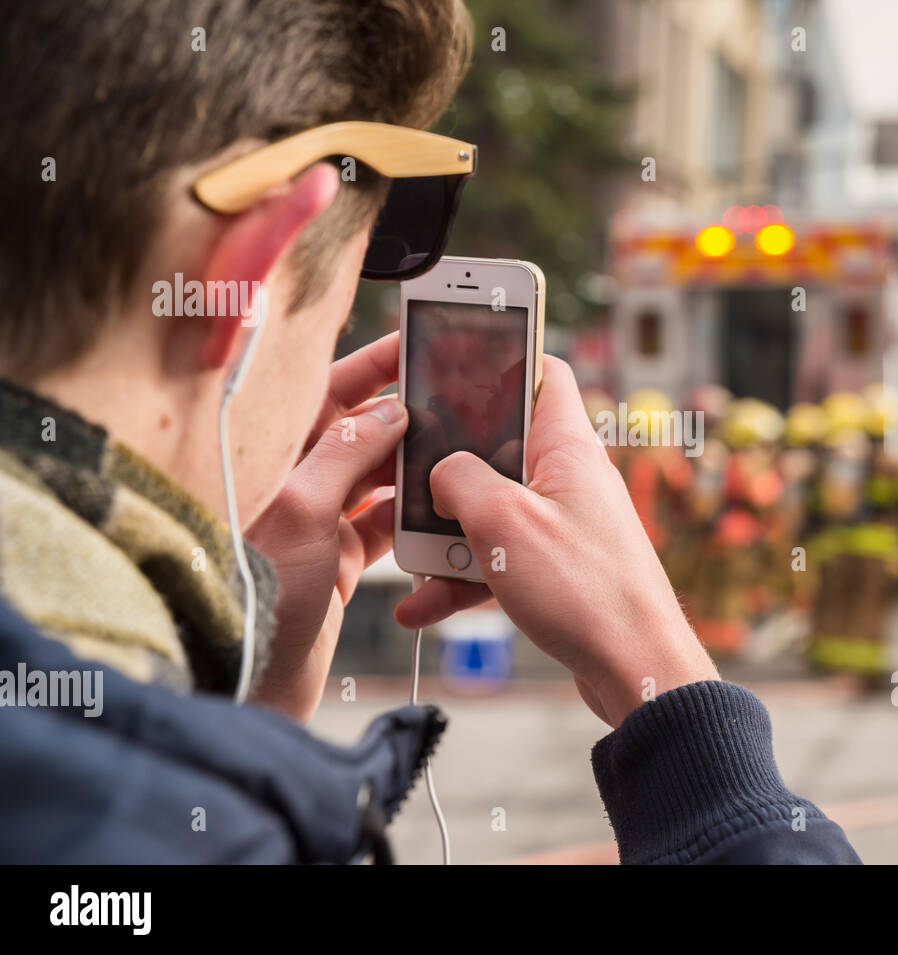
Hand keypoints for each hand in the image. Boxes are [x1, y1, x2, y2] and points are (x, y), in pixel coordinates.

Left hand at [244, 332, 481, 721]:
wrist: (246, 680)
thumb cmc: (256, 595)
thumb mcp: (300, 511)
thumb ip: (346, 453)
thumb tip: (391, 411)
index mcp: (276, 458)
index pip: (328, 391)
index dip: (373, 365)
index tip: (417, 345)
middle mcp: (296, 484)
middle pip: (361, 431)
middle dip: (406, 415)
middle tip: (454, 400)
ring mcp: (318, 523)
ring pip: (379, 479)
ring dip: (415, 469)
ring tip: (458, 454)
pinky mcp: (338, 560)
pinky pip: (386, 526)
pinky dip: (414, 520)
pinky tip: (442, 513)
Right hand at [396, 356, 717, 726]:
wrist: (636, 671)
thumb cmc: (583, 590)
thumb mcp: (502, 521)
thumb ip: (460, 479)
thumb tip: (443, 472)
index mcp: (567, 446)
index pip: (543, 372)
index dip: (500, 359)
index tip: (452, 365)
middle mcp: (571, 480)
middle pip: (500, 447)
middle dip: (449, 467)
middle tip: (407, 477)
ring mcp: (566, 526)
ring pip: (494, 512)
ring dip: (448, 535)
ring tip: (407, 558)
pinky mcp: (560, 571)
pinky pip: (501, 562)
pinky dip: (465, 580)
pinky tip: (423, 605)